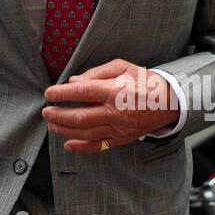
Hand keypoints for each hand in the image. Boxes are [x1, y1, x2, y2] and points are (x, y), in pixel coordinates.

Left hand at [41, 58, 180, 152]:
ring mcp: (119, 128)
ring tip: (51, 124)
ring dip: (65, 130)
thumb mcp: (121, 67)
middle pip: (81, 117)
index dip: (62, 93)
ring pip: (87, 134)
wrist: (169, 101)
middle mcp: (116, 112)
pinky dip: (82, 147)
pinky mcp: (123, 138)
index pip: (82, 92)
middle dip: (58, 115)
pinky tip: (68, 144)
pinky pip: (99, 146)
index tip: (49, 93)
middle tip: (45, 111)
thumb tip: (73, 81)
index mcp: (115, 91)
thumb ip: (96, 73)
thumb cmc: (143, 80)